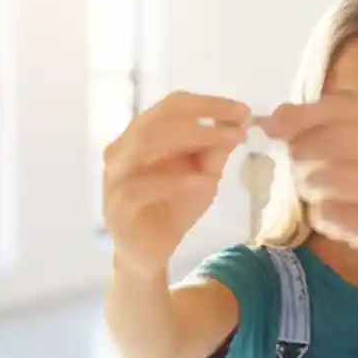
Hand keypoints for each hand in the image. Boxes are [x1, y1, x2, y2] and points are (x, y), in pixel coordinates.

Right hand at [103, 91, 249, 278]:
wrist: (150, 254)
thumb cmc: (174, 209)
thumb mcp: (203, 176)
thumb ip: (215, 151)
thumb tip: (238, 121)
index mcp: (141, 135)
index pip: (171, 105)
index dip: (207, 103)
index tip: (243, 110)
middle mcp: (122, 150)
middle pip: (158, 119)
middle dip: (204, 117)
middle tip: (239, 125)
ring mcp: (114, 177)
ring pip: (146, 144)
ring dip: (194, 139)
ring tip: (228, 143)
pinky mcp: (116, 207)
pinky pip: (142, 186)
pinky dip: (176, 181)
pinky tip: (206, 181)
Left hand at [259, 97, 357, 286]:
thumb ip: (332, 125)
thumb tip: (277, 116)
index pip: (348, 108)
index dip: (303, 114)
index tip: (272, 124)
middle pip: (343, 142)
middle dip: (304, 150)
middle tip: (291, 162)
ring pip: (340, 181)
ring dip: (310, 183)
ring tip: (309, 189)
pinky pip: (344, 219)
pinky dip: (323, 215)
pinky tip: (327, 215)